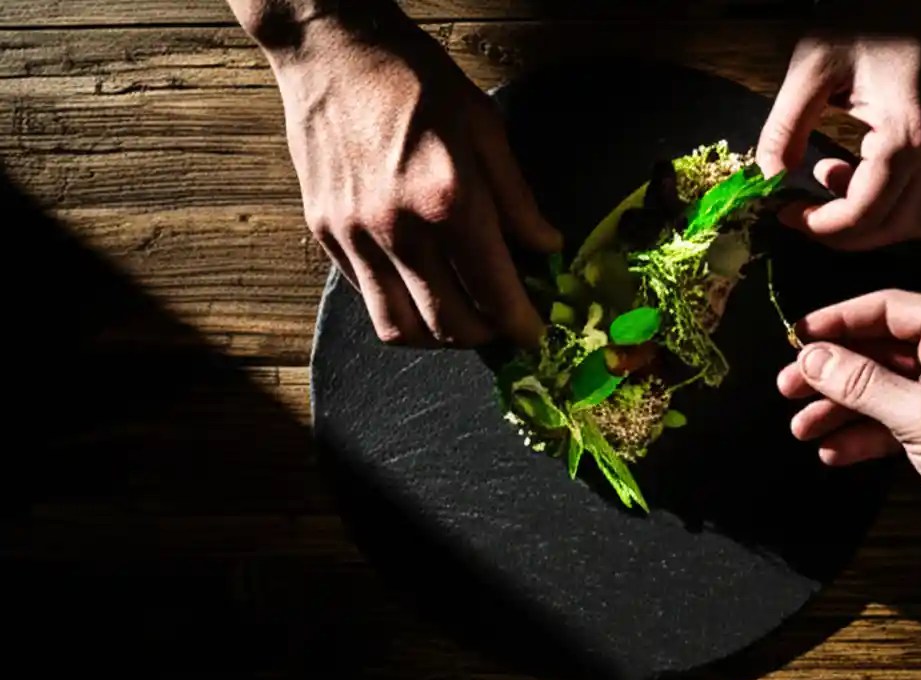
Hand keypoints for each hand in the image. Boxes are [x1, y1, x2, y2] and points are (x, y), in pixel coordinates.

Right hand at [269, 11, 559, 346]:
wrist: (333, 51)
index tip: (534, 333)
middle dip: (484, 337)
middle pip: (448, 325)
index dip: (520, 324)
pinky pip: (366, 298)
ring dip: (436, 338)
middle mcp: (399, 230)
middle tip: (501, 325)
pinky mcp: (324, 234)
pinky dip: (399, 307)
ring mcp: (354, 236)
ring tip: (459, 319)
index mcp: (448, 200)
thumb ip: (517, 199)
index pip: (493, 291)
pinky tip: (420, 287)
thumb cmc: (415, 80)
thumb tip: (546, 247)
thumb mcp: (486, 129)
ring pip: (398, 328)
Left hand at [757, 2, 920, 249]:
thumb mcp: (812, 68)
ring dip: (879, 225)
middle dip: (841, 231)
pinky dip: (911, 215)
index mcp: (907, 135)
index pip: (863, 213)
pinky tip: (876, 187)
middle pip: (892, 228)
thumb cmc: (868, 21)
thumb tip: (770, 177)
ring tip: (843, 184)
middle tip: (805, 209)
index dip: (819, 226)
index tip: (786, 213)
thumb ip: (785, 127)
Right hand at [777, 290, 920, 554]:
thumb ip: (860, 382)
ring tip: (801, 428)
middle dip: (832, 372)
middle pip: (878, 350)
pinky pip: (892, 421)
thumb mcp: (919, 413)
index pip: (886, 309)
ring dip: (840, 408)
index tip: (794, 338)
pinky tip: (832, 451)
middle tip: (787, 387)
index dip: (836, 322)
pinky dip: (862, 434)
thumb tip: (810, 357)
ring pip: (880, 389)